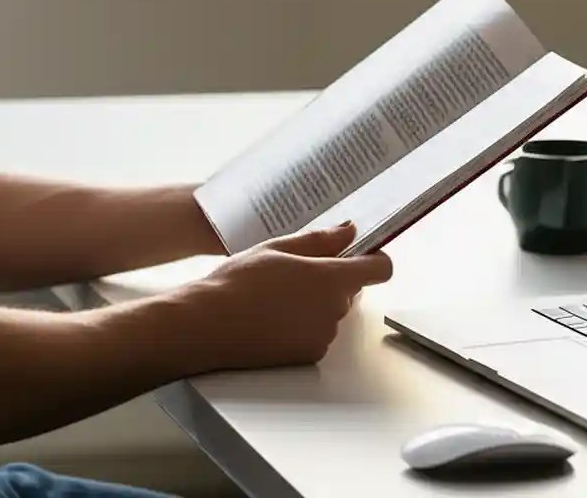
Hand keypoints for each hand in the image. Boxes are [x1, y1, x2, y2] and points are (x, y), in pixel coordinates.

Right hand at [190, 222, 392, 369]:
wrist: (206, 325)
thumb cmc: (236, 284)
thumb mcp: (278, 248)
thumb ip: (320, 240)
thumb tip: (348, 231)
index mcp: (331, 278)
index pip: (380, 268)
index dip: (374, 259)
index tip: (361, 254)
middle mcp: (335, 310)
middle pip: (351, 290)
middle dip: (331, 280)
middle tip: (293, 273)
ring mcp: (323, 336)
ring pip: (332, 312)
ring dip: (315, 304)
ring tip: (274, 298)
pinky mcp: (309, 356)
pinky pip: (317, 334)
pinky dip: (303, 327)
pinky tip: (272, 319)